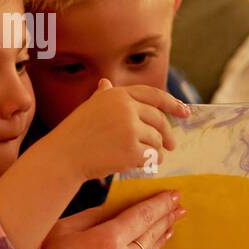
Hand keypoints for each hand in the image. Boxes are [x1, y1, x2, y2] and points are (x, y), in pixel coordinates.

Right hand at [10, 190, 185, 248]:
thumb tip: (117, 207)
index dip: (160, 204)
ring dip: (158, 241)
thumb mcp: (63, 231)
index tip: (174, 194)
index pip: (142, 216)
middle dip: (166, 219)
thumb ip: (94, 216)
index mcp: (108, 241)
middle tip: (179, 207)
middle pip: (151, 236)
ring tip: (167, 229)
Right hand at [45, 78, 189, 181]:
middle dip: (167, 133)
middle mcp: (125, 107)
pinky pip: (152, 155)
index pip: (153, 95)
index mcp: (117, 94)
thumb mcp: (89, 108)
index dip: (172, 103)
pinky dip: (151, 161)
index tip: (185, 111)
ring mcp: (129, 128)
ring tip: (146, 157)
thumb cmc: (75, 134)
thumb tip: (106, 83)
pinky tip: (143, 164)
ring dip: (156, 150)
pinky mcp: (131, 149)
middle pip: (158, 119)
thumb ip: (103, 96)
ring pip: (156, 139)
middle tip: (172, 145)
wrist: (63, 157)